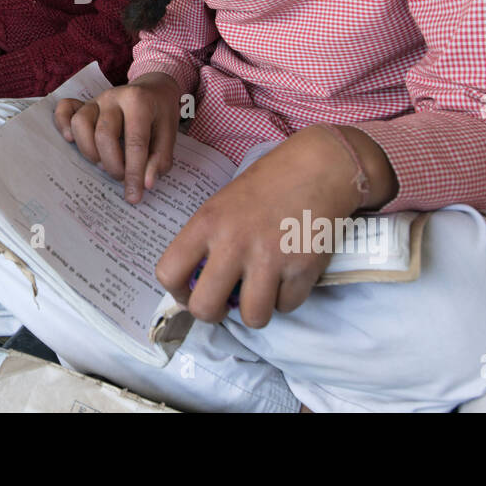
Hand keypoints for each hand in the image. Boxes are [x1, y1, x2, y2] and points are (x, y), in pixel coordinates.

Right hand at [53, 71, 182, 203]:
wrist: (153, 88)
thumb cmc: (161, 114)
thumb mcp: (170, 134)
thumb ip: (160, 159)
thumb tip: (145, 184)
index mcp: (139, 102)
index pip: (135, 143)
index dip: (134, 173)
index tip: (133, 196)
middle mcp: (114, 97)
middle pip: (104, 135)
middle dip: (112, 164)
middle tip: (120, 177)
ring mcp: (96, 99)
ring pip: (80, 124)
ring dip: (89, 151)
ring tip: (102, 163)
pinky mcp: (84, 103)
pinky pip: (65, 110)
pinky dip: (62, 124)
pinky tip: (70, 140)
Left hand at [156, 124, 393, 327]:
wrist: (318, 168)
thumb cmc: (266, 186)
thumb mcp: (222, 205)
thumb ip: (207, 243)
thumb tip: (197, 290)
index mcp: (207, 222)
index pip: (168, 272)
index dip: (176, 291)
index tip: (190, 291)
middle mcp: (234, 242)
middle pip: (204, 308)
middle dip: (214, 313)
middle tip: (225, 303)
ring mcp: (270, 257)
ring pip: (252, 318)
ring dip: (257, 310)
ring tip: (261, 290)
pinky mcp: (303, 268)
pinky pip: (287, 306)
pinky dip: (288, 297)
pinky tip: (289, 275)